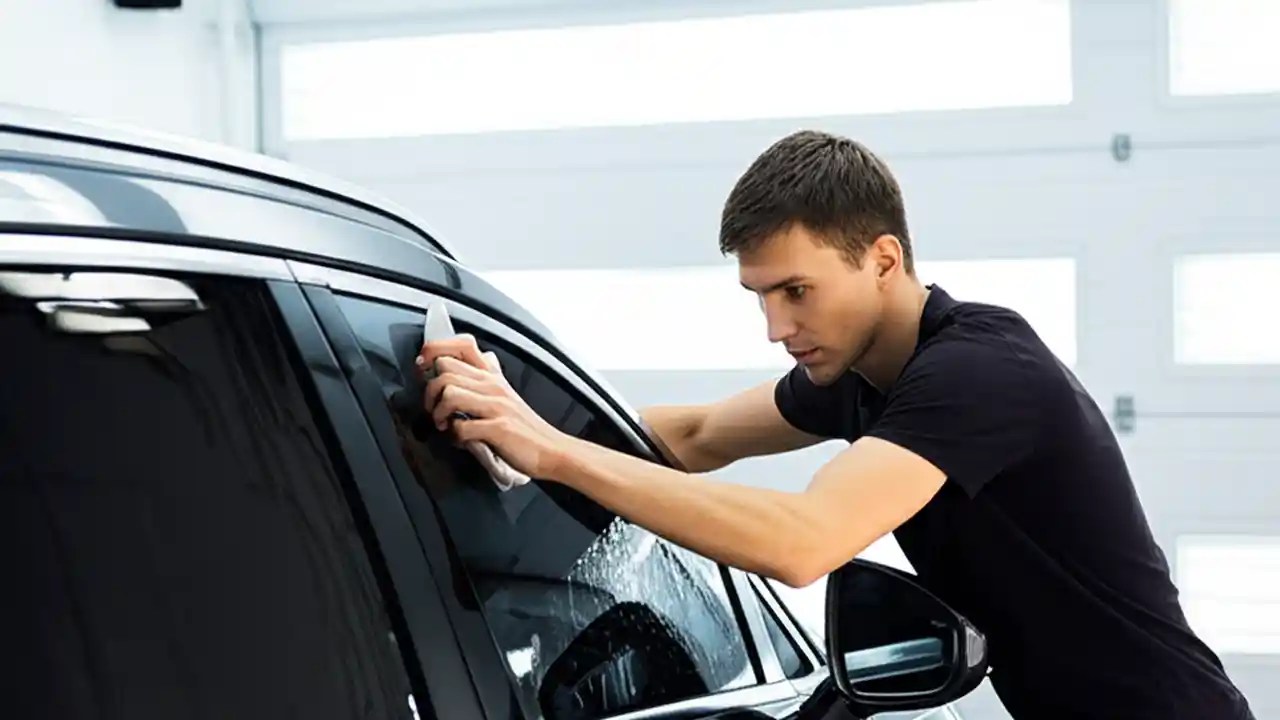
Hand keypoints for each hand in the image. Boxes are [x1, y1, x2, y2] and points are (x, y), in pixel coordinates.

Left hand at [418, 336, 570, 478]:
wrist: (550, 450)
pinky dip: (454, 437)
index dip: (434, 349)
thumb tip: (461, 364)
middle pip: (445, 368)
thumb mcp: (504, 394)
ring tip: (445, 425)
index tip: (423, 366)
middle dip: (430, 391)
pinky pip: (461, 426)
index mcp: (492, 375)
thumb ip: (483, 378)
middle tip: (434, 408)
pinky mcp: (498, 428)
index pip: (461, 344)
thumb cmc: (524, 427)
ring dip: (438, 413)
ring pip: (449, 392)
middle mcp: (493, 385)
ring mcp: (496, 406)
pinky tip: (461, 441)